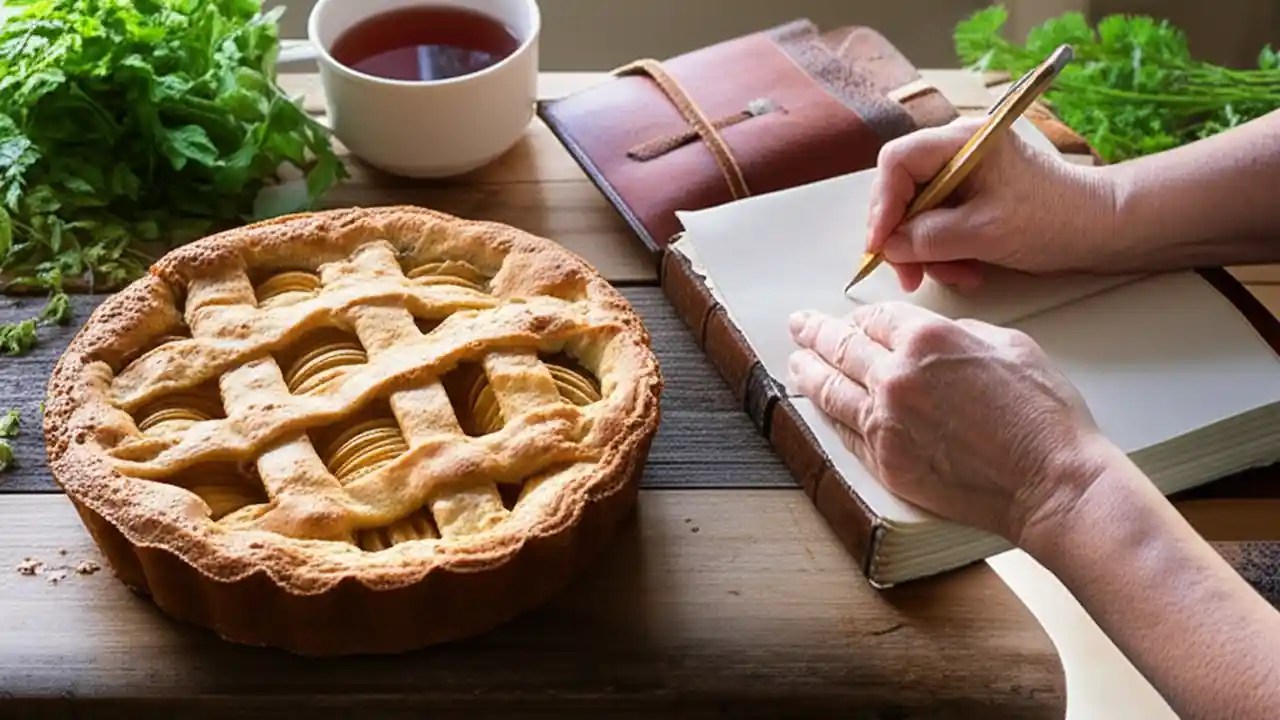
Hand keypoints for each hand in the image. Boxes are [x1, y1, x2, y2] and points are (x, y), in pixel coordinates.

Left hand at [788, 303, 1116, 542]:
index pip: (876, 319)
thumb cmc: (1042, 416)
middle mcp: (896, 376)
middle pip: (841, 347)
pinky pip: (844, 432)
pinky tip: (821, 405)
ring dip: (808, 372)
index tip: (850, 320)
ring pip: (830, 389)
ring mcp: (885, 422)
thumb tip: (936, 336)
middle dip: (816, 334)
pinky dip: (828, 414)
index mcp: (927, 338)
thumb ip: (960, 333)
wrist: (1050, 480)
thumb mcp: (1009, 344)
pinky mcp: (885, 461)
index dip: (861, 319)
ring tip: (795, 362)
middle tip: (800, 327)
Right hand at [867, 117, 1118, 291]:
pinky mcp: (970, 195)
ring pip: (917, 211)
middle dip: (904, 235)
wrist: (1098, 228)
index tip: (881, 245)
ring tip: (954, 274)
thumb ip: (929, 239)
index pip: (897, 162)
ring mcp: (962, 172)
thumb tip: (889, 246)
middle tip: (907, 272)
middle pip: (902, 189)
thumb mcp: (984, 233)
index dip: (882, 205)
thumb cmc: (1054, 219)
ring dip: (927, 250)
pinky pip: (938, 222)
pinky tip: (966, 268)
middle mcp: (956, 149)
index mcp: (961, 140)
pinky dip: (944, 250)